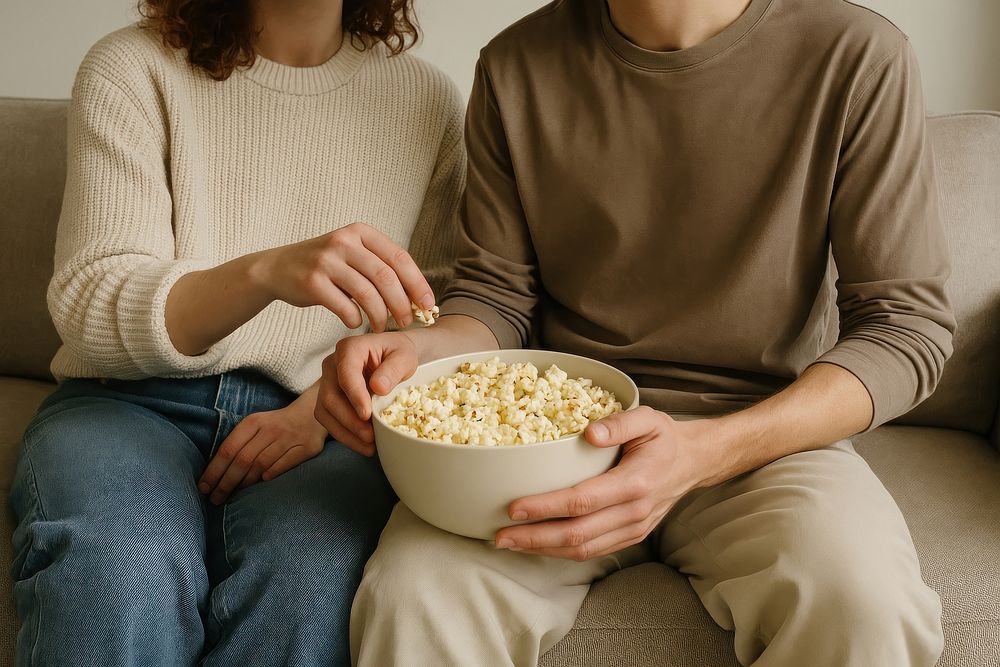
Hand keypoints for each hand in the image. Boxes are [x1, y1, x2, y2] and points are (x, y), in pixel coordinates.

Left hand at [198, 396, 328, 504]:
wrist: (311, 414)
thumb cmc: (276, 425)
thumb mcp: (256, 425)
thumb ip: (239, 443)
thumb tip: (216, 472)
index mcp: (254, 422)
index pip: (229, 448)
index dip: (214, 470)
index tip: (204, 487)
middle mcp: (271, 429)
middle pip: (243, 459)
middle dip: (226, 482)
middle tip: (215, 499)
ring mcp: (289, 438)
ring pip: (261, 464)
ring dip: (245, 482)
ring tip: (234, 495)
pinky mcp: (306, 448)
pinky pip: (284, 465)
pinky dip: (271, 475)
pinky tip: (261, 483)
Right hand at [251, 222, 434, 332]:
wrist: (277, 268)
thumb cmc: (325, 267)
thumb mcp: (352, 254)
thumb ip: (380, 267)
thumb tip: (417, 297)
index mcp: (361, 232)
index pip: (399, 258)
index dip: (417, 283)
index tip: (428, 305)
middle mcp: (344, 242)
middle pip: (386, 277)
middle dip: (402, 305)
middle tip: (406, 322)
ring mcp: (327, 261)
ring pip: (367, 294)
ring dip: (380, 317)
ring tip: (381, 327)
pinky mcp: (312, 282)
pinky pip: (344, 307)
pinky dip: (355, 320)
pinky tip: (355, 323)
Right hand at [314, 332, 418, 456]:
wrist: (393, 358)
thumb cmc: (398, 355)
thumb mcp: (404, 357)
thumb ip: (393, 369)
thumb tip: (378, 387)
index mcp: (350, 348)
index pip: (346, 373)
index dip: (354, 395)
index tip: (366, 414)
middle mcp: (333, 364)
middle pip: (330, 396)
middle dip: (349, 420)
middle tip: (370, 436)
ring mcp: (328, 382)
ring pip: (325, 411)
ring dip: (345, 432)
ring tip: (369, 446)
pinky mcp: (329, 399)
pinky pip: (329, 420)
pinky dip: (345, 435)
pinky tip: (362, 445)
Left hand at [494, 406, 713, 560]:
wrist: (693, 462)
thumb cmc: (664, 438)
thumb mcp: (648, 419)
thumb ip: (620, 423)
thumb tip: (590, 433)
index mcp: (634, 483)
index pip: (581, 502)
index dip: (545, 507)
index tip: (514, 508)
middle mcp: (633, 513)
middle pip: (576, 534)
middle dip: (534, 538)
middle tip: (499, 536)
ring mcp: (632, 530)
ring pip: (582, 550)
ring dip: (542, 549)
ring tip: (510, 543)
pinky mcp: (629, 537)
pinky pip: (592, 551)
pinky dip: (561, 552)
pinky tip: (537, 544)